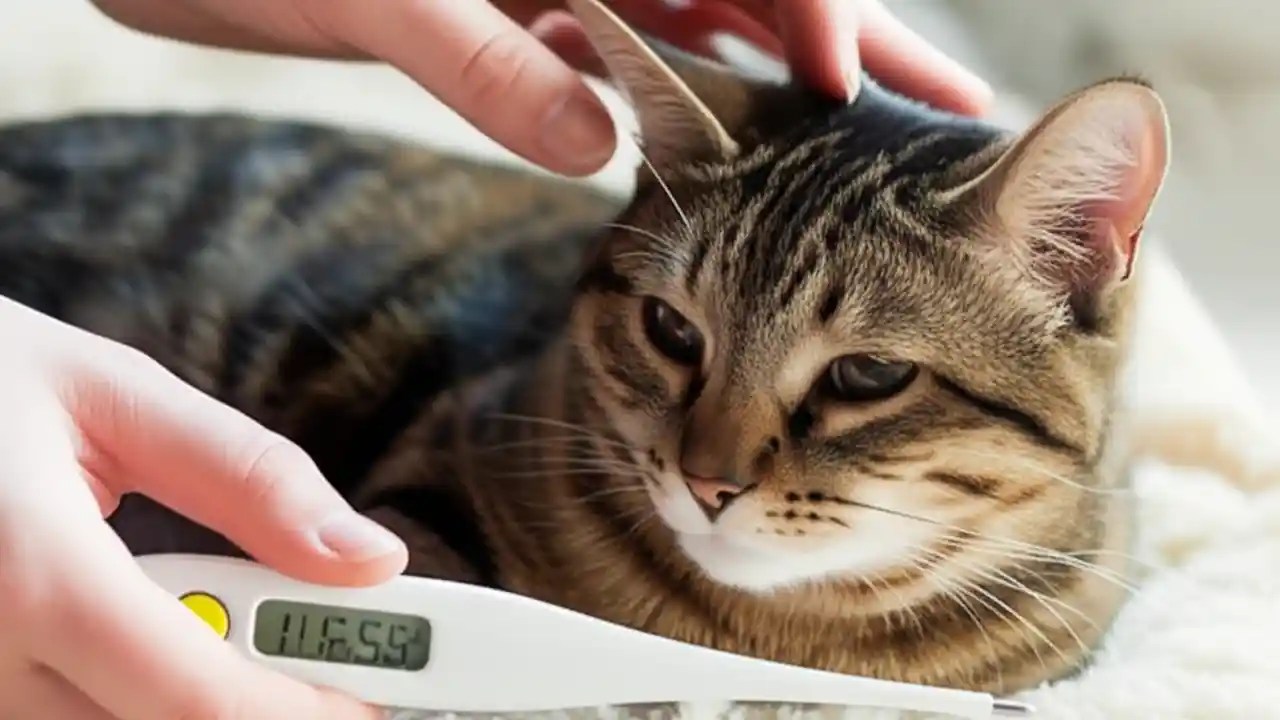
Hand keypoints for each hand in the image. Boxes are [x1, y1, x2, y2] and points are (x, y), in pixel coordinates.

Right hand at [0, 297, 406, 718]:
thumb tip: (367, 557)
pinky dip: (134, 702)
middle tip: (324, 658)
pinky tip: (151, 651)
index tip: (380, 686)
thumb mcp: (112, 394)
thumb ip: (248, 478)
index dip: (314, 710)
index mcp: (31, 575)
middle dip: (273, 711)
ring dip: (203, 704)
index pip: (205, 701)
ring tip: (231, 626)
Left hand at [92, 0, 990, 176]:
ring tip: (885, 150)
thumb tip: (601, 149)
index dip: (816, 4)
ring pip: (719, 32)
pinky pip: (651, 66)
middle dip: (863, 46)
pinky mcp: (543, 21)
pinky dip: (709, 110)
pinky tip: (756, 154)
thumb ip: (485, 61)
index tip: (860, 94)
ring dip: (803, 91)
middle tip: (964, 120)